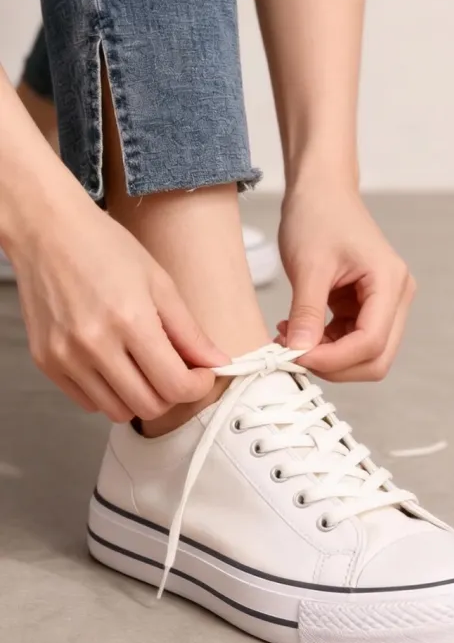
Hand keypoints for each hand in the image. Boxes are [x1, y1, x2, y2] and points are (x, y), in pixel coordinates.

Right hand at [9, 201, 228, 420]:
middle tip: (174, 369)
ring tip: (142, 366)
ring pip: (117, 411)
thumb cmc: (105, 248)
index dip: (197, 385)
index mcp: (130, 320)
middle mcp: (94, 344)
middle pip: (148, 406)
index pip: (175, 385)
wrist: (48, 231)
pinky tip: (113, 364)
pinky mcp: (46, 362)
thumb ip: (189, 331)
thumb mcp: (159, 282)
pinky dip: (108, 393)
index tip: (201, 373)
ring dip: (139, 397)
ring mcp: (66, 357)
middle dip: (171, 393)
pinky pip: (87, 402)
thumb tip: (219, 364)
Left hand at [277, 186, 415, 380]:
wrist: (321, 191)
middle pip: (376, 357)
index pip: (371, 342)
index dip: (334, 358)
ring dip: (327, 358)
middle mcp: (396, 296)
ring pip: (364, 355)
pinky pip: (351, 341)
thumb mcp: (308, 265)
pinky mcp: (367, 306)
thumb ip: (307, 312)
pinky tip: (296, 331)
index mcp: (390, 282)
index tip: (295, 355)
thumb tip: (299, 352)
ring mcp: (384, 303)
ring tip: (289, 339)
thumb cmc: (318, 216)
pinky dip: (325, 345)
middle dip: (334, 365)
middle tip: (292, 354)